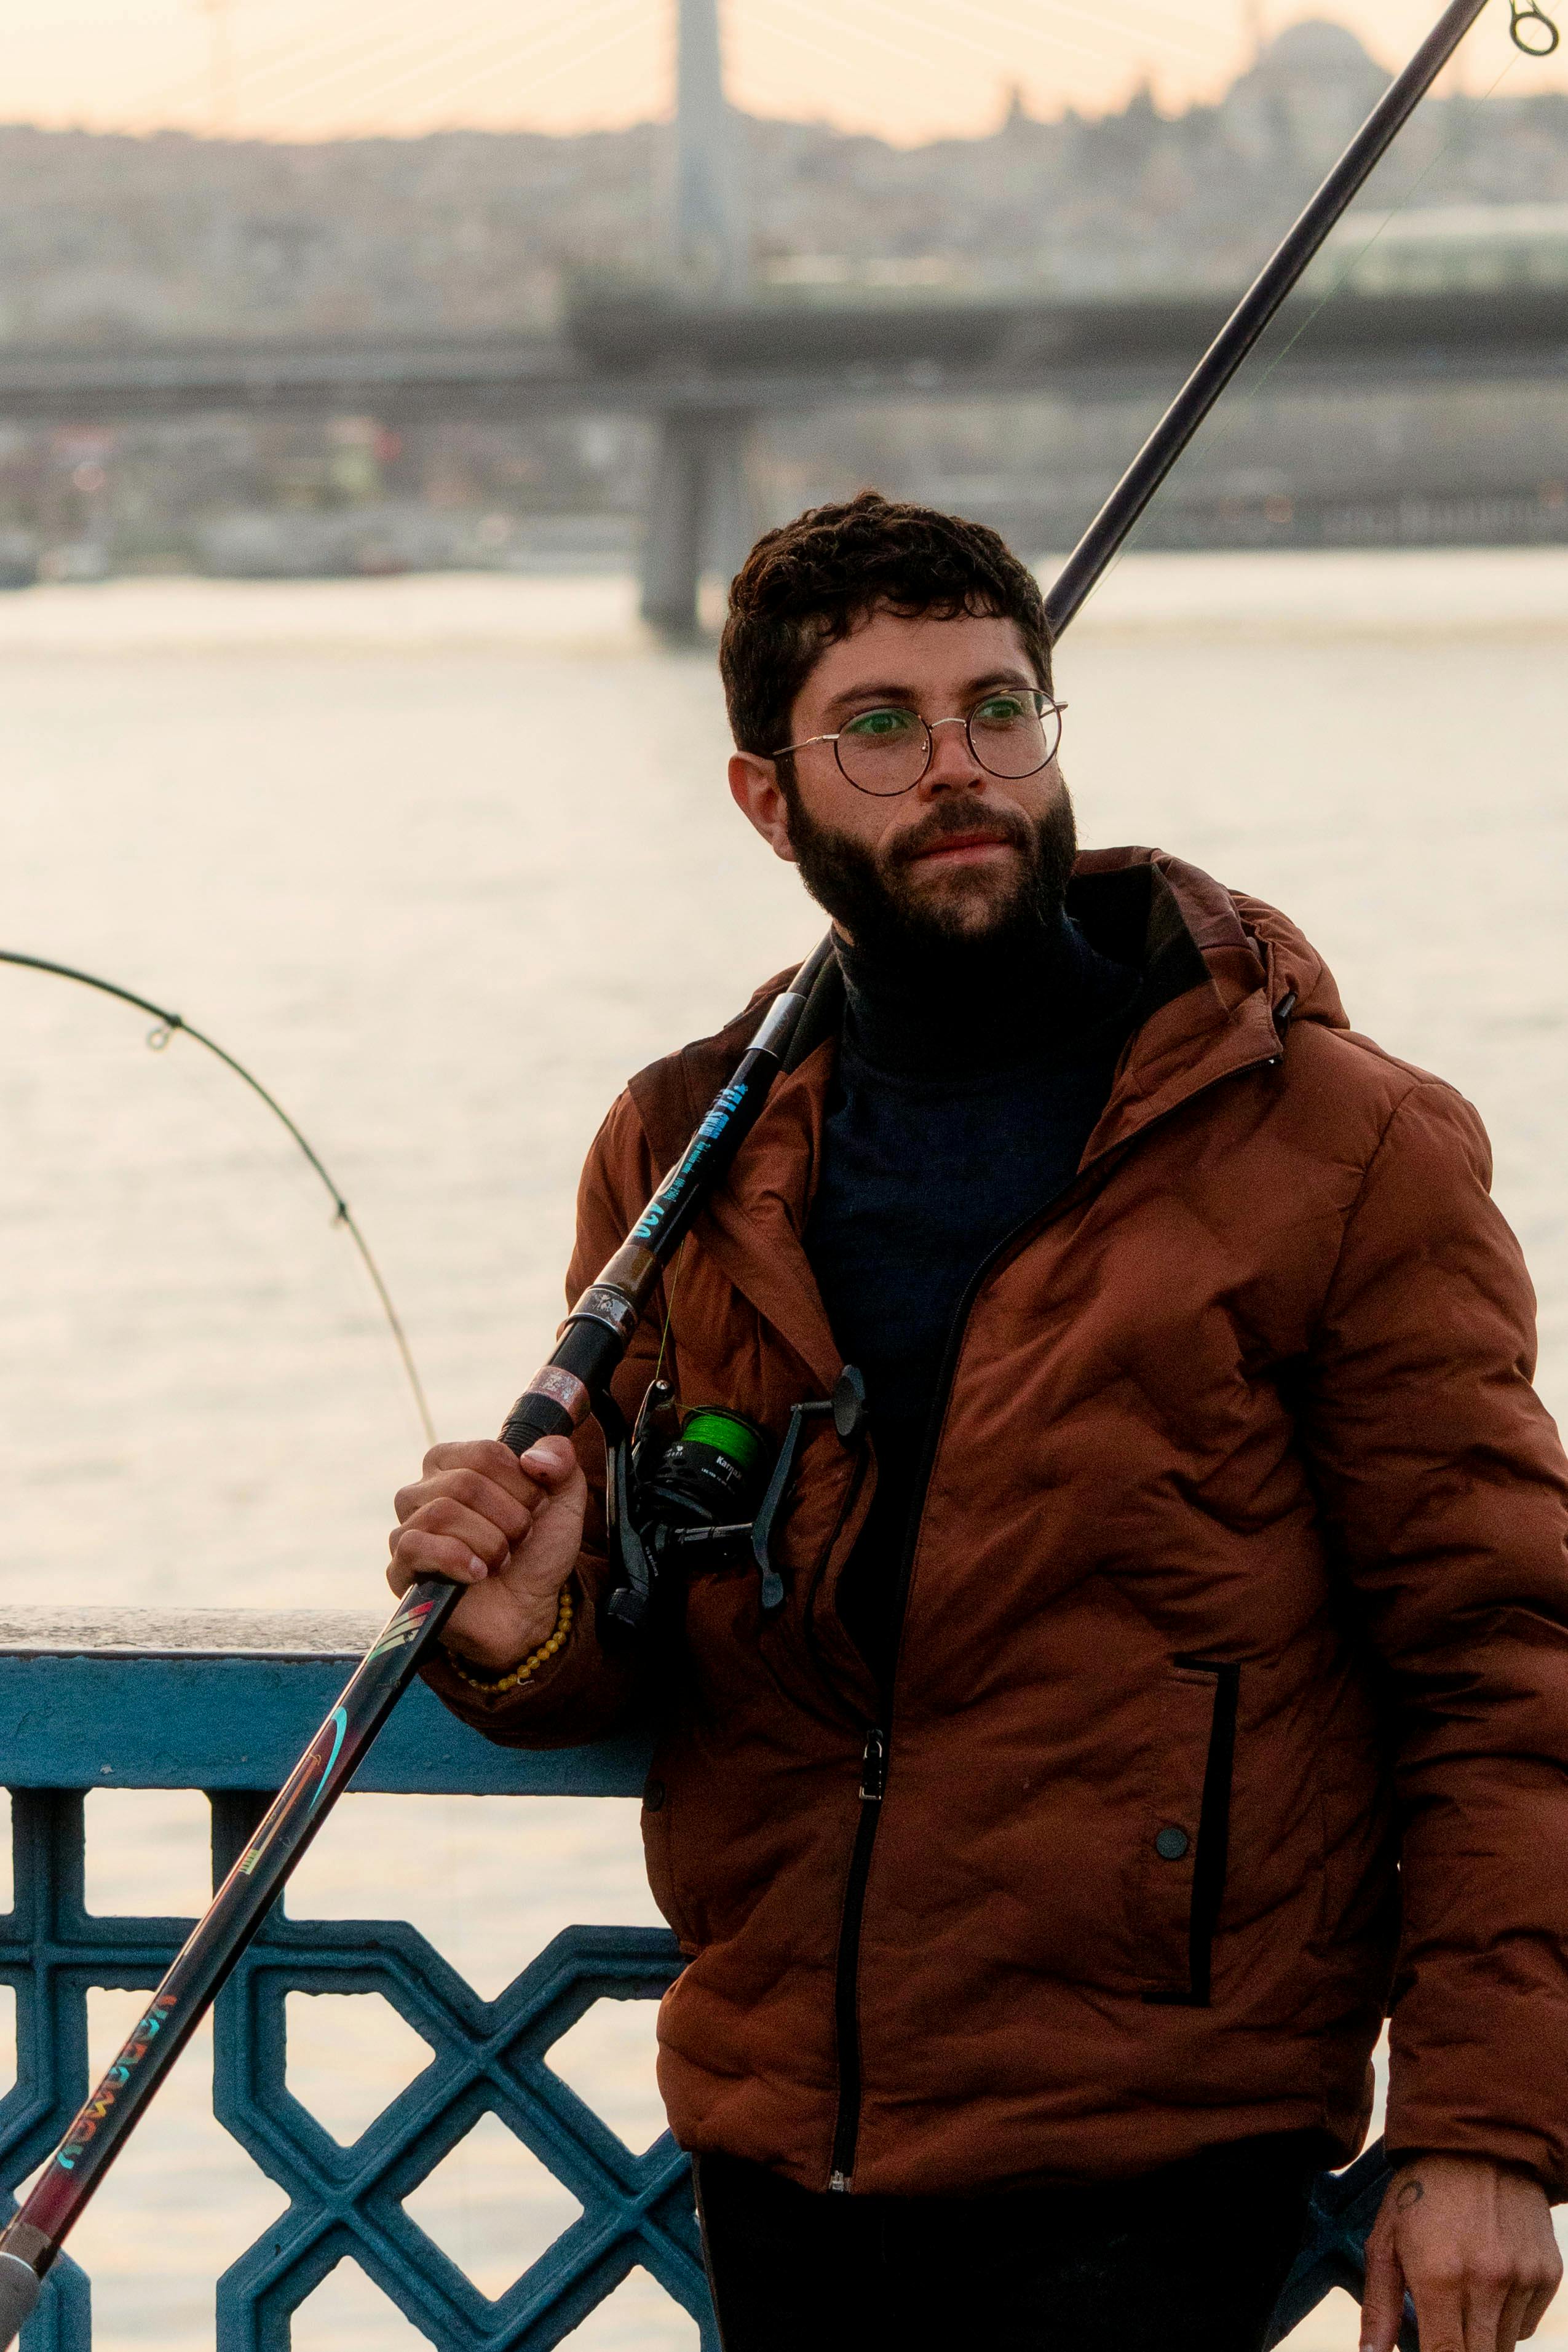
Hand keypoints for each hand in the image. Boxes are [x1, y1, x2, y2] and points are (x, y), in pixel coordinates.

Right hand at [388, 1436, 586, 1670]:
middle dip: (509, 1517)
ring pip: (442, 1512)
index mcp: (454, 1463)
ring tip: (502, 1560)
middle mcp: (423, 1491)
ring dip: (489, 1541)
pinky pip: (415, 1546)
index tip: (534, 1509)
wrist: (528, 1608)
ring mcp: (408, 1529)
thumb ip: (560, 1459)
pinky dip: (457, 1560)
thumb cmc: (536, 1549)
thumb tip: (532, 1457)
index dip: (521, 1485)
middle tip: (520, 1540)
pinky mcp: (400, 1568)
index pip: (485, 1453)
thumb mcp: (563, 1499)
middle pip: (464, 1483)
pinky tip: (477, 1574)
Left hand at [1362, 2154, 1561, 2351]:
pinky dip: (1506, 2319)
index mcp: (1439, 2276)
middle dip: (1458, 2351)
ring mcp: (1522, 2279)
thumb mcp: (1385, 2239)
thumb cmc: (1421, 2191)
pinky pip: (1525, 2325)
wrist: (1479, 2142)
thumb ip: (1379, 2306)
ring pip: (1503, 2346)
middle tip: (1442, 2328)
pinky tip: (1489, 2283)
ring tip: (1462, 2296)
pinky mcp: (1548, 2273)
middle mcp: (1486, 2282)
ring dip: (1481, 2336)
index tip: (1428, 2351)